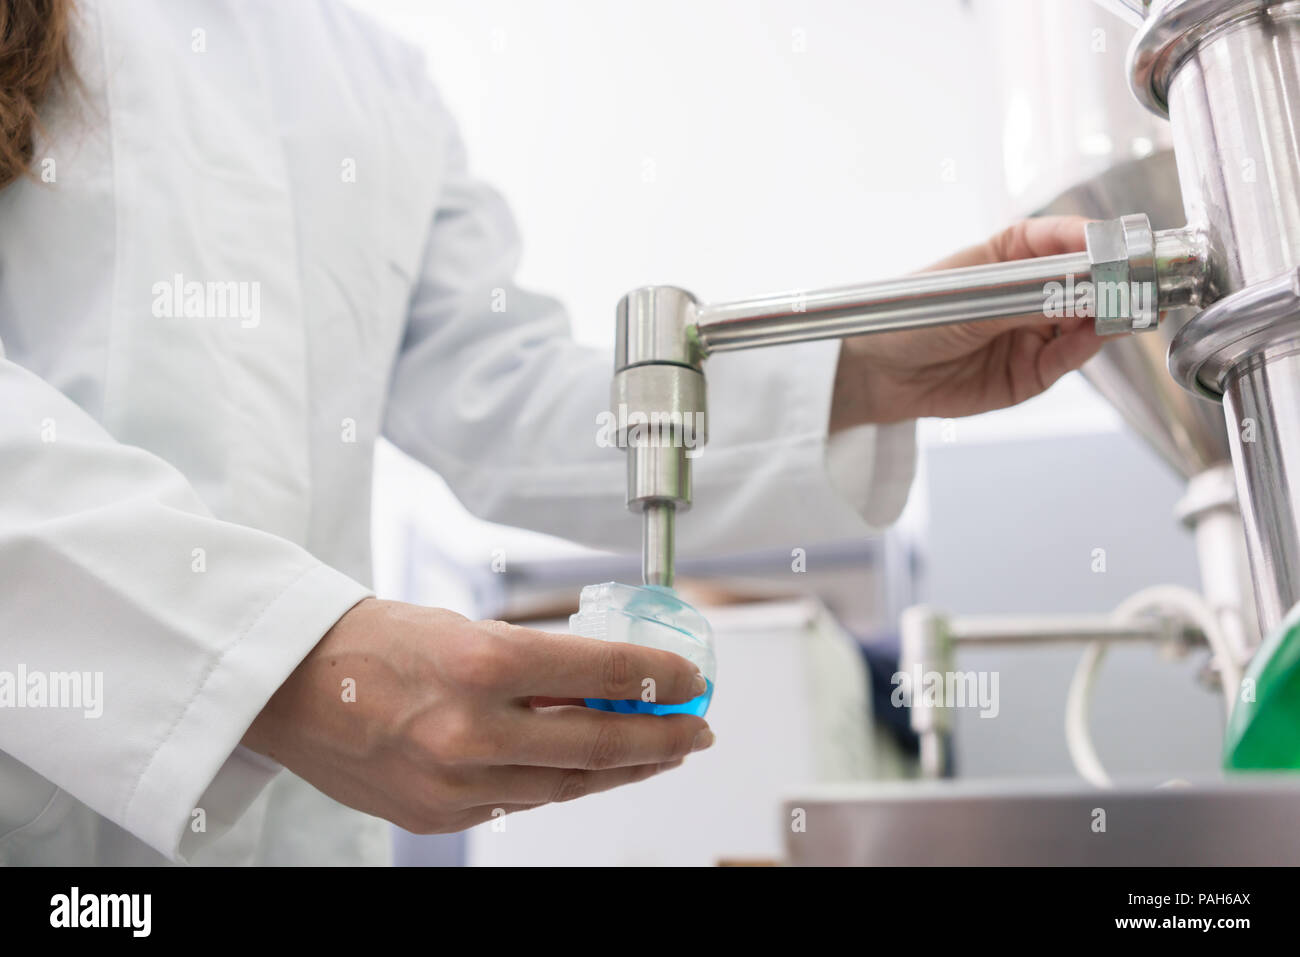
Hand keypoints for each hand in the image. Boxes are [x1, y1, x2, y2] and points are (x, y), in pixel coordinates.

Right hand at [242, 598, 713, 831]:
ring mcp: (454, 783)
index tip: (692, 679)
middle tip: (697, 730)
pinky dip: (560, 783)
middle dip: (662, 738)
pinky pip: (521, 802)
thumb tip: (610, 682)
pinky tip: (587, 768)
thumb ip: (537, 662)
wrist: (289, 686)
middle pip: (599, 744)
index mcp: (481, 664)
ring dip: (621, 769)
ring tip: (656, 753)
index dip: (660, 678)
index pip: (602, 673)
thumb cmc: (374, 642)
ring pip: (568, 784)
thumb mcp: (464, 629)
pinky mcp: (438, 815)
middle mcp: (472, 731)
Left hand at [829, 216, 1102, 427]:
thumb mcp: (971, 300)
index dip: (1089, 239)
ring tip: (1120, 308)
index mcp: (1009, 258)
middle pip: (1084, 283)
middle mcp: (1028, 295)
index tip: (1114, 241)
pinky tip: (1093, 335)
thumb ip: (1031, 298)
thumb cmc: (908, 318)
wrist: (875, 373)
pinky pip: (1066, 360)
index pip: (1060, 240)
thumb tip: (1085, 289)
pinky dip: (1083, 348)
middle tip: (1133, 279)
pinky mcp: (1029, 373)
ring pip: (1084, 322)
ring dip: (1106, 315)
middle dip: (1111, 280)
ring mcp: (1031, 334)